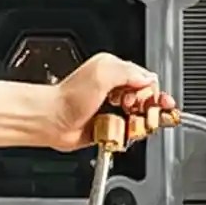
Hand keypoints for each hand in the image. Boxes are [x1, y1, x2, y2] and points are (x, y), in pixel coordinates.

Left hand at [51, 53, 176, 151]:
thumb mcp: (102, 73)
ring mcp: (114, 108)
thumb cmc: (69, 98)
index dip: (152, 92)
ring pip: (141, 117)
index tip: (151, 101)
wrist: (52, 121)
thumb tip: (149, 80)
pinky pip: (130, 131)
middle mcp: (116, 88)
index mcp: (116, 70)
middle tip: (140, 112)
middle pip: (148, 99)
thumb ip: (129, 72)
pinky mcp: (111, 125)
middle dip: (149, 108)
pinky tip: (122, 131)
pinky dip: (130, 134)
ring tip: (130, 122)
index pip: (148, 80)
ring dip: (139, 122)